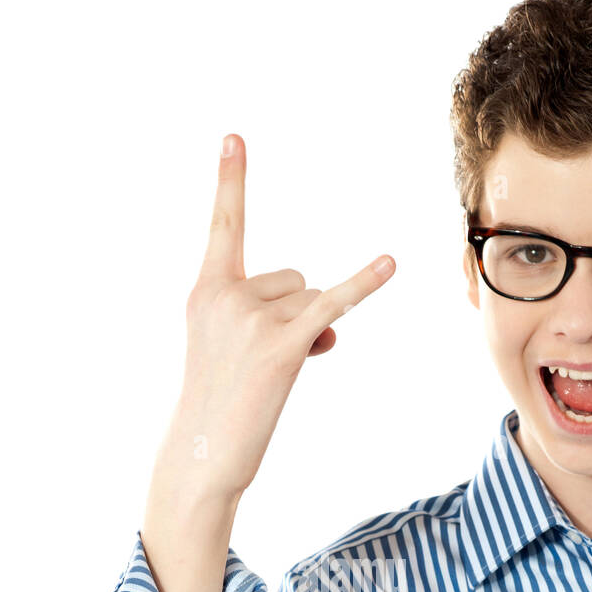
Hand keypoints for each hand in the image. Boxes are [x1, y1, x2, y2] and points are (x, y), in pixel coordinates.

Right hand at [146, 132, 395, 514]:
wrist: (201, 454)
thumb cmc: (219, 405)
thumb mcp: (238, 351)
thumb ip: (277, 320)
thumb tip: (328, 328)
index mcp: (204, 290)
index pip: (223, 226)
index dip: (230, 180)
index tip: (234, 136)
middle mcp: (225, 294)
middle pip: (293, 279)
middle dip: (292, 318)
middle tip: (258, 366)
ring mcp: (252, 317)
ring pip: (310, 302)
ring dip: (307, 337)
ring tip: (270, 376)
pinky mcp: (283, 345)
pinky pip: (333, 305)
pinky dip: (363, 285)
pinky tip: (390, 263)